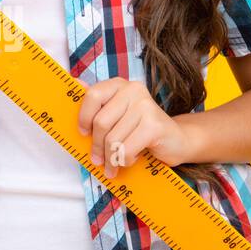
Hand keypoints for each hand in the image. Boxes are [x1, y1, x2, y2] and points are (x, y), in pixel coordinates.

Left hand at [76, 77, 199, 169]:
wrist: (176, 141)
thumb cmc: (141, 130)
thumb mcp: (118, 115)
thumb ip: (98, 102)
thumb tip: (74, 84)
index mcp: (120, 85)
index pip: (92, 95)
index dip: (84, 118)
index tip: (84, 134)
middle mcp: (133, 90)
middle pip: (100, 122)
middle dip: (97, 146)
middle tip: (98, 160)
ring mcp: (145, 106)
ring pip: (113, 139)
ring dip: (110, 159)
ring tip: (113, 166)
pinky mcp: (154, 125)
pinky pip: (126, 149)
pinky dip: (124, 160)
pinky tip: (130, 160)